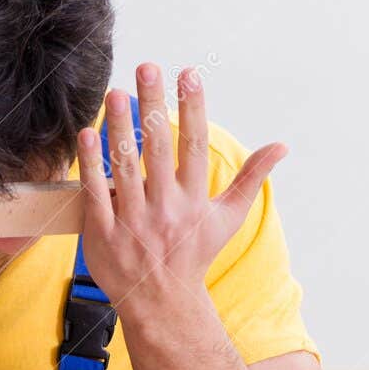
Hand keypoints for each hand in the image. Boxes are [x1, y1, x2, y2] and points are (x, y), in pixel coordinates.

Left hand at [78, 64, 286, 319]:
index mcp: (194, 200)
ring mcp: (133, 221)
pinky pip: (94, 195)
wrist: (161, 303)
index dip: (192, 107)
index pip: (193, 145)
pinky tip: (86, 134)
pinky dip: (91, 165)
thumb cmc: (193, 254)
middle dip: (152, 105)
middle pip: (157, 148)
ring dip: (119, 127)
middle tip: (146, 66)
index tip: (188, 73)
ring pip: (124, 167)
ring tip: (115, 92)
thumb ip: (249, 178)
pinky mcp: (103, 234)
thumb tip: (281, 146)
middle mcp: (165, 208)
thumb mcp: (227, 218)